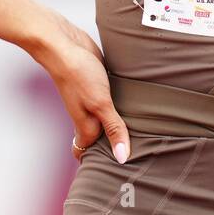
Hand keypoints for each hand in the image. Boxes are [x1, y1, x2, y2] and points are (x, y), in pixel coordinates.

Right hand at [30, 20, 131, 165]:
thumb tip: (122, 158)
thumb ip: (113, 128)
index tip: (125, 171)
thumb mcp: (100, 103)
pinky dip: (124, 103)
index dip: (104, 163)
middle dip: (118, 144)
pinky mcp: (101, 83)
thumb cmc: (77, 73)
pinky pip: (114, 99)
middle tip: (145, 152)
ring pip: (109, 118)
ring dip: (123, 123)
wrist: (63, 43)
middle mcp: (89, 115)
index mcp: (86, 126)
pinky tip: (140, 103)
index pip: (91, 154)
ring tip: (150, 131)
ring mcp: (94, 99)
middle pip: (102, 138)